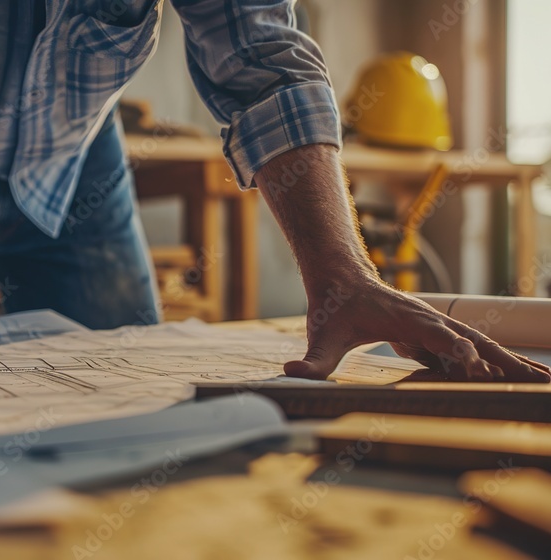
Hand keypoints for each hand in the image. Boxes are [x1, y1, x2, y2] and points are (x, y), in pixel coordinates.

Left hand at [287, 277, 550, 382]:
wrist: (342, 279)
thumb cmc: (334, 308)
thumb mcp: (321, 335)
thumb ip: (312, 359)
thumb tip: (291, 371)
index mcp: (405, 320)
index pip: (436, 334)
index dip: (453, 348)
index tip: (471, 363)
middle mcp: (429, 321)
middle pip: (474, 340)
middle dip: (504, 360)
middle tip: (534, 381)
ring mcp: (438, 328)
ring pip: (484, 345)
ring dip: (513, 363)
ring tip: (544, 384)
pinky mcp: (438, 336)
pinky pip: (475, 352)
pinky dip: (500, 364)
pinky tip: (520, 382)